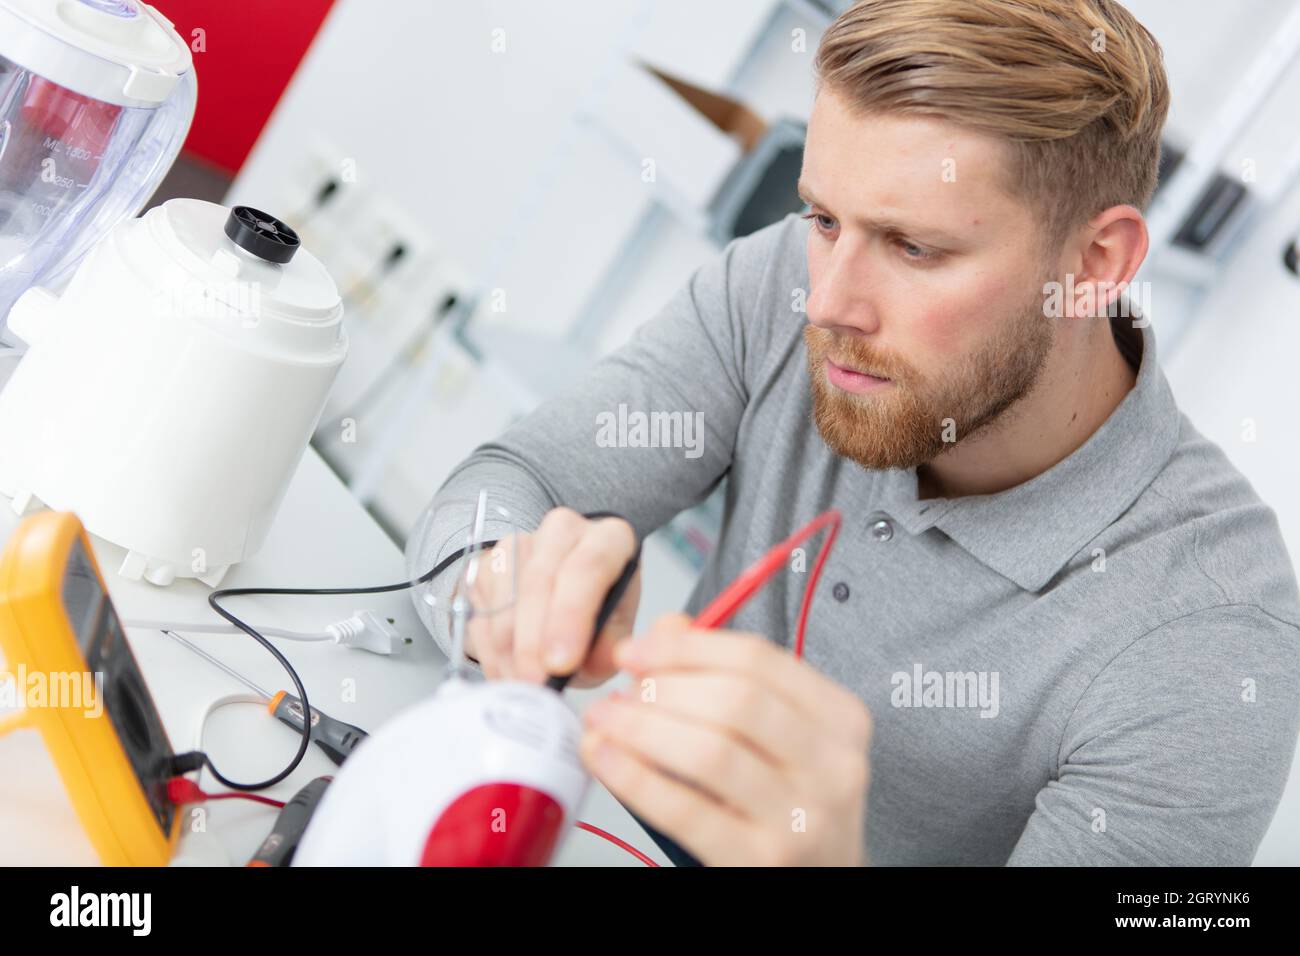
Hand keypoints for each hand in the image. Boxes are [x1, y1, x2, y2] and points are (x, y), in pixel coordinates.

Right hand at [460, 507, 639, 686]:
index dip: (570, 617)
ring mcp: (519, 543)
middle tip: (535, 684)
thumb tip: (589, 664)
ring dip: (510, 652)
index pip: (588, 567)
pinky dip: (491, 651)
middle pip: (539, 581)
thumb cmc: (599, 614)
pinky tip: (509, 671)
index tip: (561, 663)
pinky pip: (481, 613)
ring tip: (524, 685)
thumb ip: (609, 647)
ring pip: (504, 599)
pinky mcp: (486, 565)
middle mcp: (563, 530)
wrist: (563, 600)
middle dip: (533, 642)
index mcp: (609, 537)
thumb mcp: (617, 632)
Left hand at [579, 614, 871, 865]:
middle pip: (737, 700)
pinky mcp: (762, 859)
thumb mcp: (777, 736)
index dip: (687, 647)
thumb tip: (667, 630)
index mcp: (840, 718)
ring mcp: (801, 817)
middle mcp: (833, 765)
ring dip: (641, 727)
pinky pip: (686, 810)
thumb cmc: (791, 803)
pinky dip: (635, 778)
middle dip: (664, 687)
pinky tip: (606, 758)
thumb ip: (724, 674)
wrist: (820, 881)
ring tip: (604, 719)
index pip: (759, 660)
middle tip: (621, 688)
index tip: (636, 648)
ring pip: (710, 752)